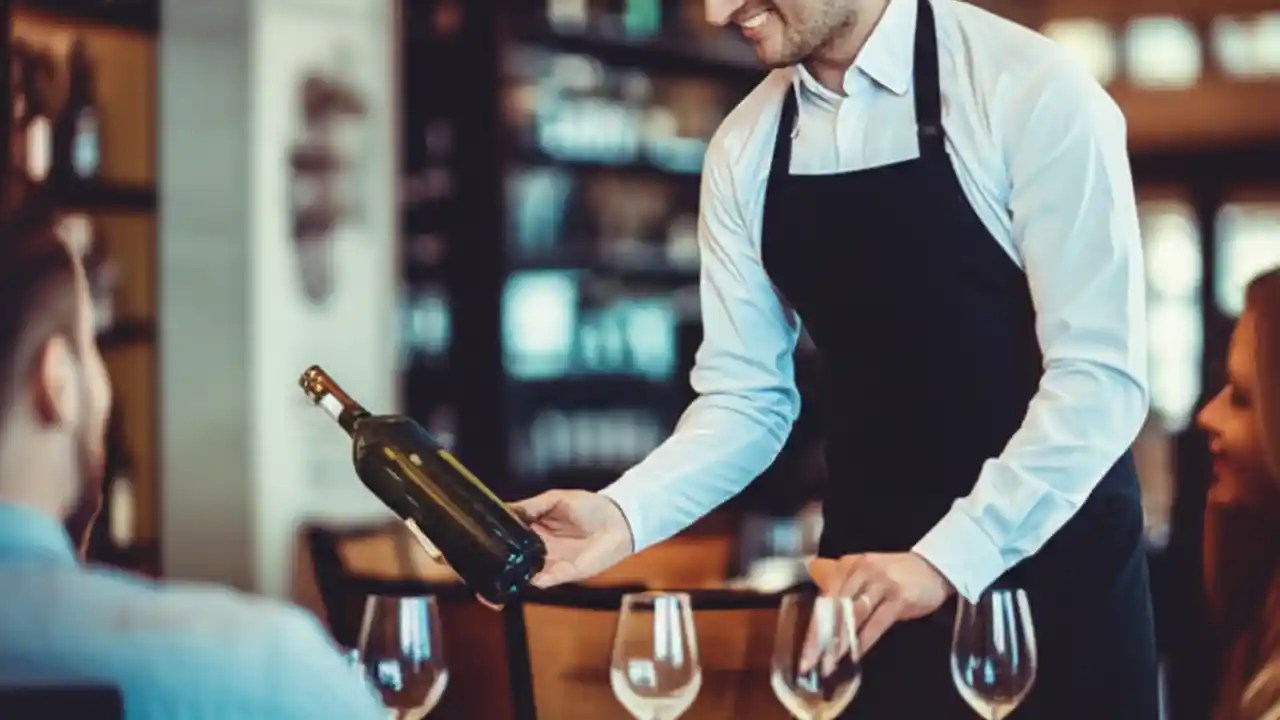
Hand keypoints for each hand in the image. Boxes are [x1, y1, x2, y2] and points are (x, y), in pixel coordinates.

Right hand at [478, 490, 634, 607]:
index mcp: (534, 530)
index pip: (508, 538)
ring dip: (506, 582)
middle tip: (473, 570)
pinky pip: (542, 581)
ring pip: (522, 576)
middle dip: (492, 567)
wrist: (619, 521)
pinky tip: (516, 580)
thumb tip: (507, 509)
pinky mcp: (563, 573)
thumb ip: (531, 506)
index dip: (491, 542)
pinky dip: (529, 582)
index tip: (473, 544)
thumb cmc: (590, 507)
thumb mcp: (555, 499)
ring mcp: (549, 563)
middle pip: (510, 561)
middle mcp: (538, 549)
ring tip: (487, 584)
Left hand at [804, 552, 953, 662]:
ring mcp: (881, 583)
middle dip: (820, 638)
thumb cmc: (896, 575)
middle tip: (809, 663)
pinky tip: (854, 657)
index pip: (824, 598)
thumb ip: (841, 584)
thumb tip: (816, 593)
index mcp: (849, 564)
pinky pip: (876, 623)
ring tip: (828, 664)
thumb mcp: (866, 572)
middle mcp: (861, 570)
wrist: (936, 567)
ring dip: (839, 643)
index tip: (803, 652)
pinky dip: (863, 641)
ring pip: (853, 616)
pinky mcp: (899, 597)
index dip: (813, 627)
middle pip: (834, 608)